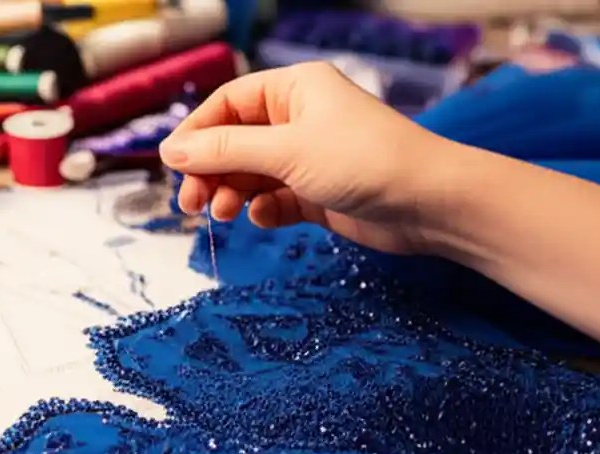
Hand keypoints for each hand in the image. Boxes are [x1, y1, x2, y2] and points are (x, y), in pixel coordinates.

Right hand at [159, 62, 456, 255]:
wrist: (428, 203)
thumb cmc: (363, 160)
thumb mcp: (286, 150)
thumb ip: (226, 151)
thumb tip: (172, 152)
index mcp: (295, 89)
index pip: (228, 104)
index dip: (196, 134)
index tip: (172, 165)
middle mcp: (300, 118)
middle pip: (235, 141)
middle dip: (211, 170)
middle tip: (191, 203)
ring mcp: (310, 157)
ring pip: (252, 173)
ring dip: (232, 192)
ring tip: (223, 213)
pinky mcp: (320, 194)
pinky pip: (276, 199)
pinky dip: (263, 209)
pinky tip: (263, 218)